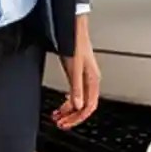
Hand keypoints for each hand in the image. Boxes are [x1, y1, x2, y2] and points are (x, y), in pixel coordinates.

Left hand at [53, 15, 99, 129]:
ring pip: (80, 100)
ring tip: (57, 115)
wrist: (73, 28)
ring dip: (69, 110)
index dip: (78, 118)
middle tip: (60, 123)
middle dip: (72, 117)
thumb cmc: (76, 43)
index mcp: (93, 80)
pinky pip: (76, 92)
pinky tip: (62, 103)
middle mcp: (90, 80)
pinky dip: (68, 101)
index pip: (89, 106)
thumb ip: (76, 87)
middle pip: (84, 106)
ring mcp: (84, 77)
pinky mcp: (78, 73)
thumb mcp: (75, 67)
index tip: (66, 124)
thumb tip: (77, 105)